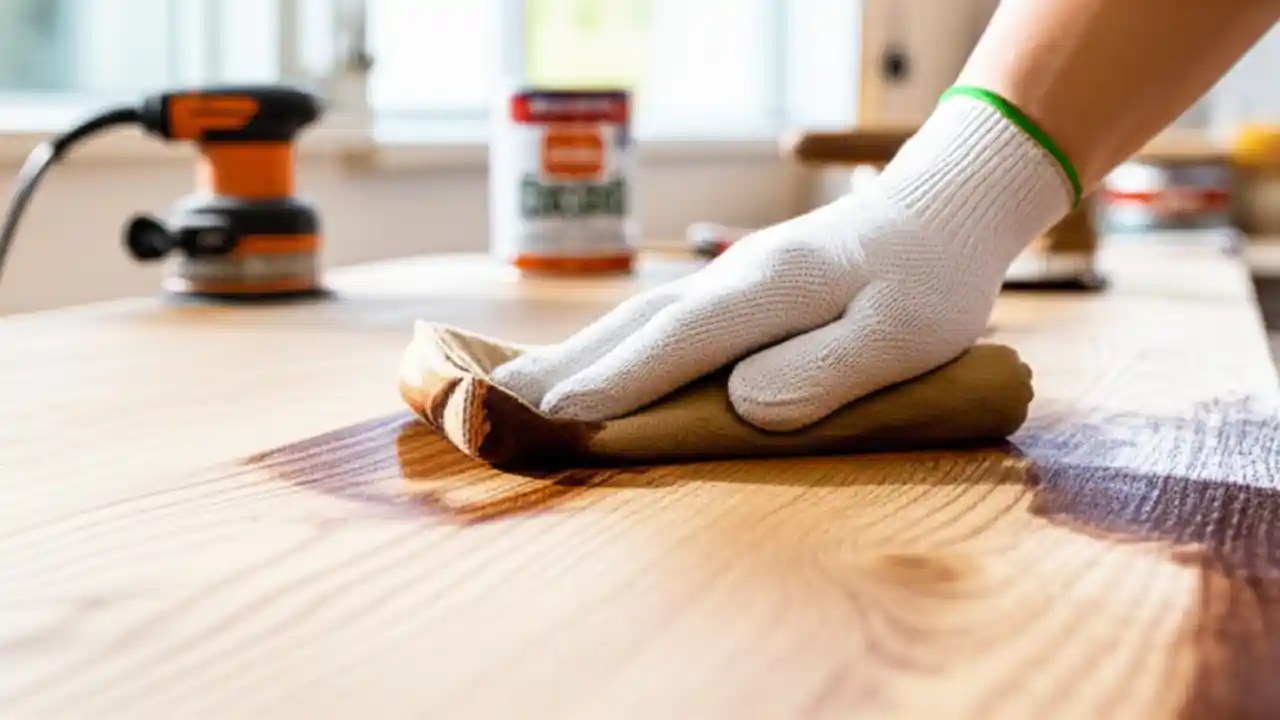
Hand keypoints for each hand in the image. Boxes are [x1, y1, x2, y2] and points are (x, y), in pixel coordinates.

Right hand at [492, 98, 1068, 430]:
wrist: (934, 218)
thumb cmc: (927, 284)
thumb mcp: (903, 334)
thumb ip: (825, 368)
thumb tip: (743, 405)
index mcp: (771, 288)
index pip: (681, 341)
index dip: (620, 382)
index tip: (558, 415)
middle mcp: (732, 279)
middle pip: (634, 327)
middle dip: (564, 369)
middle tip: (492, 407)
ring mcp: (725, 281)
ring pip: (634, 321)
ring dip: (571, 357)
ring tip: (511, 392)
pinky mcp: (728, 293)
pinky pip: (652, 324)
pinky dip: (606, 349)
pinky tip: (582, 369)